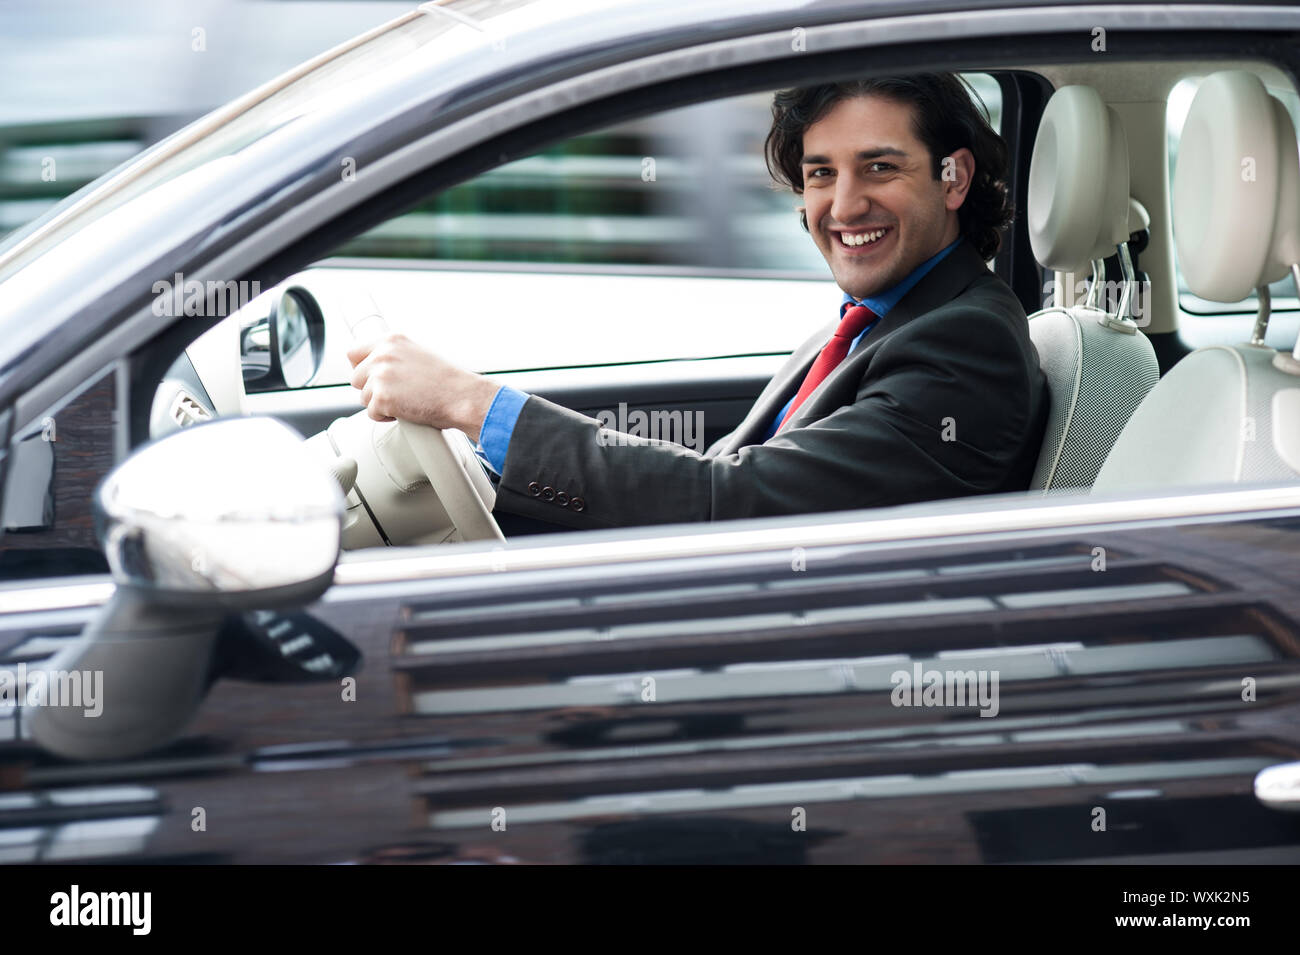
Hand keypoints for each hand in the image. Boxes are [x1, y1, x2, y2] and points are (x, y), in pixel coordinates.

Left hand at [346, 333, 499, 441]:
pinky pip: (372, 413)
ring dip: (379, 404)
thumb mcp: (417, 355)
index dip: (361, 369)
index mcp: (391, 341)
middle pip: (355, 378)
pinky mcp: (382, 397)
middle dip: (370, 389)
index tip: (370, 378)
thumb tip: (373, 369)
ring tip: (404, 402)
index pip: (354, 353)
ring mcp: (380, 375)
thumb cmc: (446, 381)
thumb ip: (393, 357)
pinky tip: (404, 411)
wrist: (460, 396)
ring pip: (363, 397)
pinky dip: (386, 417)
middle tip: (393, 394)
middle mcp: (382, 354)